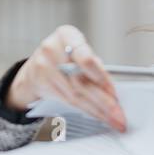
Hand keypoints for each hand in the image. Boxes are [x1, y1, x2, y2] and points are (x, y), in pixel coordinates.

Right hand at [6, 25, 125, 131]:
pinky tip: (97, 115)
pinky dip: (86, 110)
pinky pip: (68, 101)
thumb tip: (111, 90)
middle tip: (118, 114)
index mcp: (67, 35)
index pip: (86, 59)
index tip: (114, 94)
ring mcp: (44, 67)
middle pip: (82, 81)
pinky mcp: (41, 84)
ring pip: (75, 95)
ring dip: (97, 110)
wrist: (36, 66)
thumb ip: (95, 67)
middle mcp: (52, 50)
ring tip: (111, 118)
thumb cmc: (63, 56)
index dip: (101, 78)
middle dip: (104, 101)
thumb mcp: (79, 52)